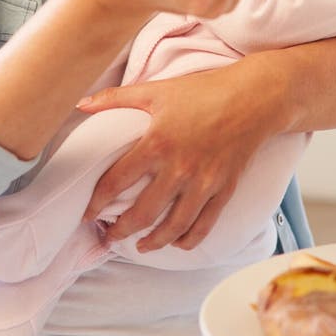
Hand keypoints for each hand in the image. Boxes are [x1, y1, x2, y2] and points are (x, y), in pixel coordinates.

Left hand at [77, 59, 287, 250]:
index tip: (87, 212)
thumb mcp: (157, 90)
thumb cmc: (204, 90)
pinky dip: (188, 240)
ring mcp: (204, 183)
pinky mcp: (225, 190)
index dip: (96, 202)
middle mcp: (179, 168)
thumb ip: (116, 98)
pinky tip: (176, 242)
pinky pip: (204, 225)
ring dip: (152, 242)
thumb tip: (81, 104)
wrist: (254, 97)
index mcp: (157, 143)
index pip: (116, 182)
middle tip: (109, 236)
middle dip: (120, 230)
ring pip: (172, 227)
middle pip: (142, 213)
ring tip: (139, 246)